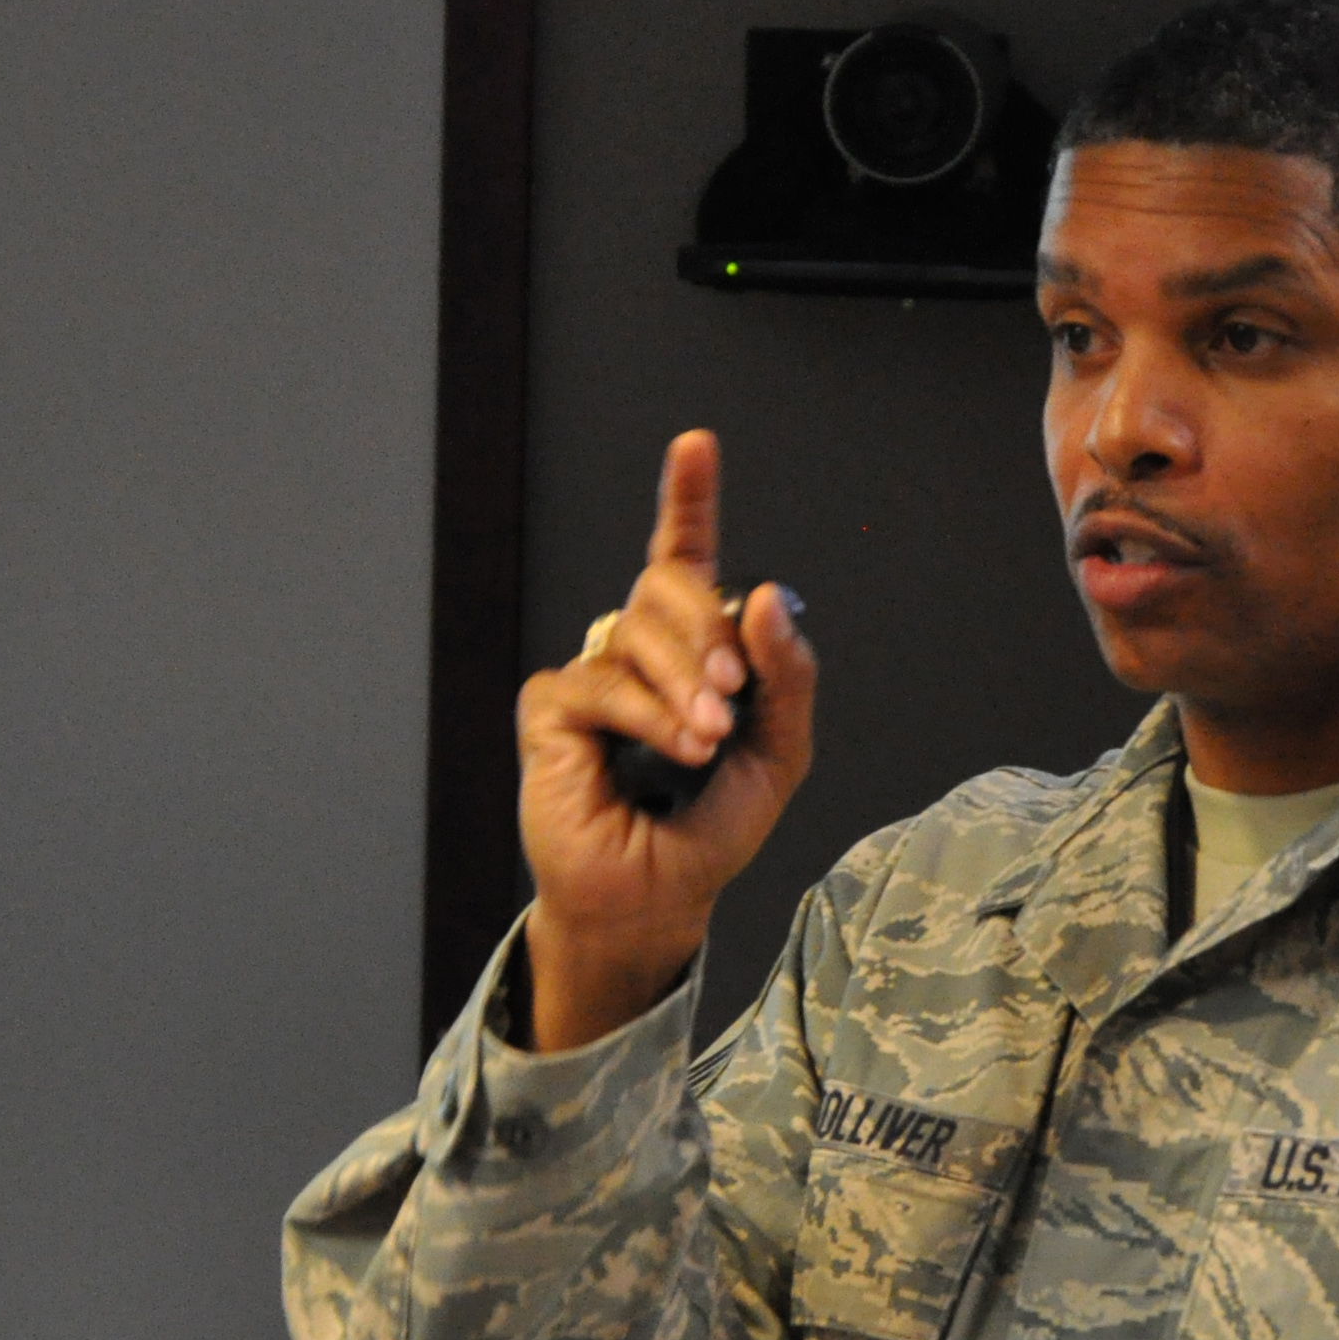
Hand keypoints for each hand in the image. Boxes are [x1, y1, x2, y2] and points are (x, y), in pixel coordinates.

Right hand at [516, 429, 816, 1049]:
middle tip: (733, 695)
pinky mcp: (550, 707)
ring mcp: (591, 673)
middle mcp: (637, 649)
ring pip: (636, 628)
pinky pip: (603, 680)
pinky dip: (648, 715)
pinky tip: (671, 750)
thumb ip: (788, 674)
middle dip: (712, 632)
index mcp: (692, 647)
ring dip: (687, 684)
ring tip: (706, 739)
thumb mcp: (781, 751)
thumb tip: (769, 595)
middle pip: (668, 584)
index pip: (685, 556)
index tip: (695, 445)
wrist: (659, 894)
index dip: (688, 498)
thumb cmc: (713, 826)